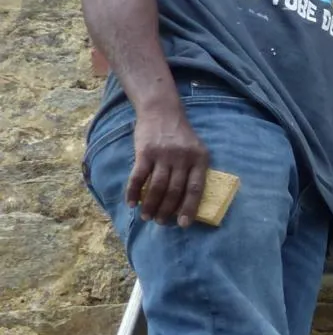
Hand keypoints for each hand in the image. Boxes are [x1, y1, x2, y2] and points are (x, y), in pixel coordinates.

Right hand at [125, 103, 209, 227]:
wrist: (161, 110)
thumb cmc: (180, 135)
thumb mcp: (195, 149)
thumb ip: (193, 170)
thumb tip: (187, 203)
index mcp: (199, 158)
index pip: (195, 188)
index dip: (189, 208)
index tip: (182, 225)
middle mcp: (183, 157)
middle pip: (175, 190)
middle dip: (166, 210)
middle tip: (159, 221)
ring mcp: (163, 154)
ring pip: (157, 187)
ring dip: (151, 205)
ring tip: (146, 216)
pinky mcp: (145, 152)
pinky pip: (138, 177)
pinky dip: (133, 192)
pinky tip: (131, 203)